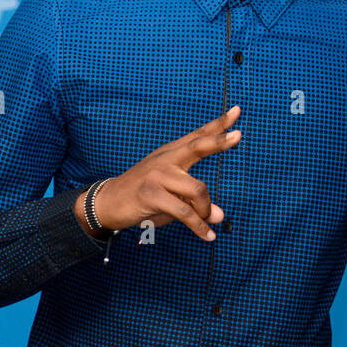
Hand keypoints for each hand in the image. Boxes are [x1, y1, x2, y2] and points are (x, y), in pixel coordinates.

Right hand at [82, 107, 240, 240]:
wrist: (107, 203)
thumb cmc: (143, 197)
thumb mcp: (173, 197)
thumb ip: (198, 202)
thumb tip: (220, 216)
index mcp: (172, 154)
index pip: (198, 136)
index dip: (218, 124)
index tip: (237, 111)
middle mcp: (167, 159)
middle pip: (198, 146)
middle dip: (219, 142)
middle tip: (239, 135)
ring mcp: (158, 175)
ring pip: (197, 190)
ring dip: (206, 210)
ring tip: (208, 221)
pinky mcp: (151, 194)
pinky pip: (184, 211)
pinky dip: (199, 226)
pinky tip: (207, 236)